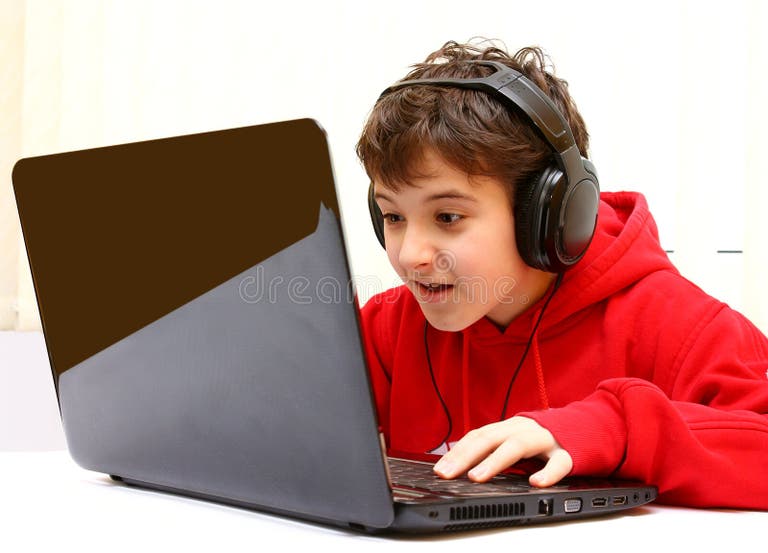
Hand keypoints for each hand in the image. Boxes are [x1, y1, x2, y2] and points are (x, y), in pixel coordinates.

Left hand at [433, 416, 572, 487]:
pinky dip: (547, 473)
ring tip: (477, 477)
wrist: (587, 427)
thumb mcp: (516, 441)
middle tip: (446, 474)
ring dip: (494, 461)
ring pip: (517, 446)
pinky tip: (535, 483)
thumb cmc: (544, 439)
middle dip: (465, 456)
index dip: (456, 451)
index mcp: (509, 427)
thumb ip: (494, 449)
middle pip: (489, 439)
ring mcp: (545, 439)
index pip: (477, 436)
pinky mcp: (569, 453)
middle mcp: (523, 429)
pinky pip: (559, 463)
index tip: (438, 468)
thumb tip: (461, 466)